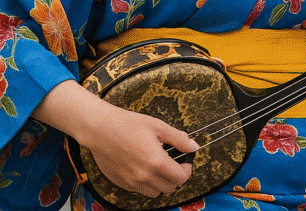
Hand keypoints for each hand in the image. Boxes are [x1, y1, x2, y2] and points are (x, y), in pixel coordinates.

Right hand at [80, 100, 197, 197]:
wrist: (100, 129)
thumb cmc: (128, 125)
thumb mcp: (158, 126)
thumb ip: (178, 139)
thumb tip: (193, 146)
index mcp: (156, 161)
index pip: (181, 178)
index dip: (187, 170)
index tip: (184, 162)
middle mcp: (144, 176)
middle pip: (170, 188)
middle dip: (176, 177)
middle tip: (173, 164)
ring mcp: (131, 182)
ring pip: (155, 193)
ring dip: (161, 183)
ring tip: (159, 168)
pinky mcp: (121, 183)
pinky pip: (140, 191)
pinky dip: (146, 184)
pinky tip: (144, 169)